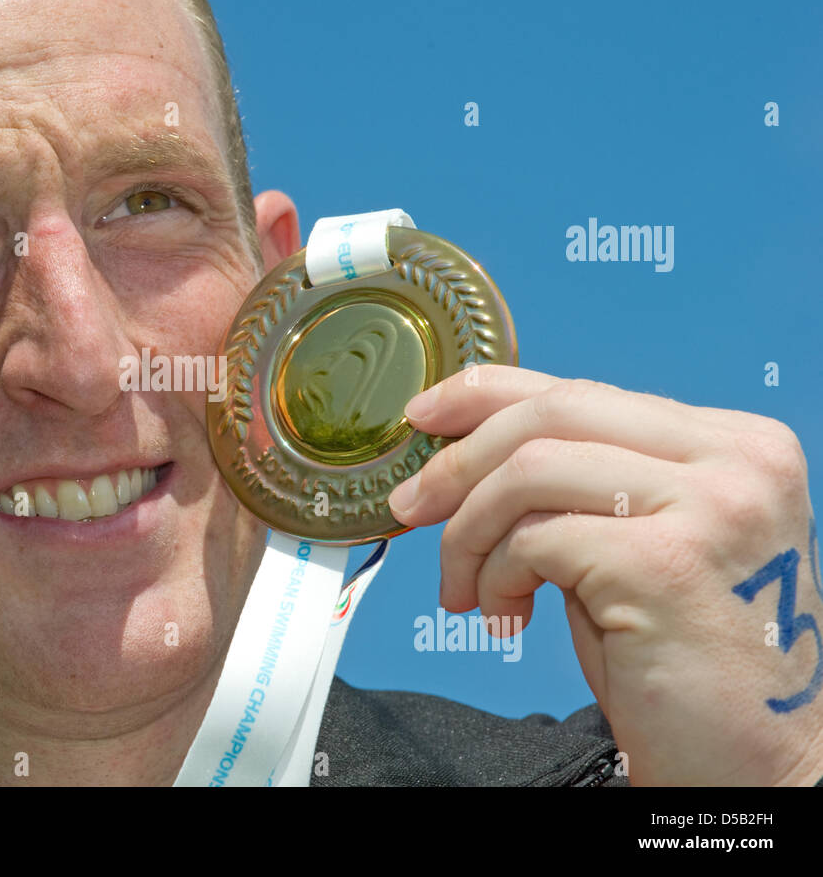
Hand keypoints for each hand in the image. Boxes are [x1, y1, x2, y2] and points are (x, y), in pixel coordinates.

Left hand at [388, 365, 821, 784]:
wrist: (750, 768)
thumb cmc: (681, 666)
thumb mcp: (629, 547)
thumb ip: (575, 488)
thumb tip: (465, 453)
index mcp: (734, 444)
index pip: (583, 391)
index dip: (486, 396)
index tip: (424, 418)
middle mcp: (734, 461)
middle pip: (552, 414)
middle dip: (460, 461)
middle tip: (411, 505)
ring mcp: (709, 506)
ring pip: (530, 470)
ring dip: (469, 531)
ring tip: (464, 587)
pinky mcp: (665, 562)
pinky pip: (534, 538)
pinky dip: (496, 574)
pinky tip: (506, 614)